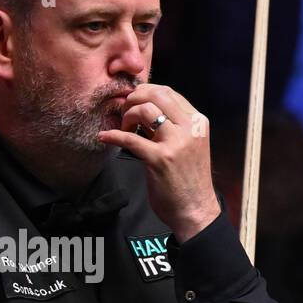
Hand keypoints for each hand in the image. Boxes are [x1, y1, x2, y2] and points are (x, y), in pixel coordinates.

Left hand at [96, 83, 219, 241]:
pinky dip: (113, 135)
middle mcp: (190, 128)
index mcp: (197, 122)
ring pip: (145, 110)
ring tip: (123, 128)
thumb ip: (172, 127)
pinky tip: (104, 138)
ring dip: (127, 116)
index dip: (145, 93)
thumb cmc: (188, 179)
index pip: (168, 93)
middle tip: (124, 112)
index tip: (133, 103)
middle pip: (157, 94)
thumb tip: (144, 110)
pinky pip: (130, 139)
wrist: (195, 210)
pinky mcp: (160, 159)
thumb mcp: (188, 145)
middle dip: (134, 98)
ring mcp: (175, 143)